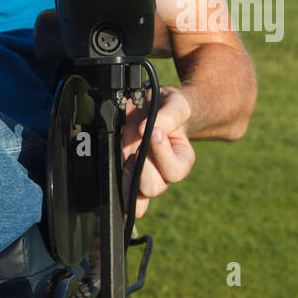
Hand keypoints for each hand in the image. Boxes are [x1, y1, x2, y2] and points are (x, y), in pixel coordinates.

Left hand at [121, 85, 194, 219]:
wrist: (153, 103)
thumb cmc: (169, 107)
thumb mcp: (176, 104)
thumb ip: (169, 116)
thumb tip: (146, 129)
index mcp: (181, 160)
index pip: (175, 171)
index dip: (162, 154)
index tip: (153, 132)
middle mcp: (162, 172)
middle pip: (153, 188)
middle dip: (142, 168)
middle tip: (138, 148)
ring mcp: (142, 173)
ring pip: (135, 194)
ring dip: (127, 174)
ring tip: (128, 153)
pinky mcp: (125, 169)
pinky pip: (120, 187)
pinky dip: (115, 179)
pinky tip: (116, 161)